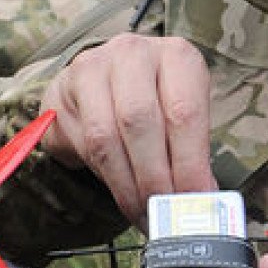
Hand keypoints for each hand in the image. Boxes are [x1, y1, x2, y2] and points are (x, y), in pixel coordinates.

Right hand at [39, 34, 214, 223]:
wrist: (105, 76)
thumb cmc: (157, 99)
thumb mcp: (184, 114)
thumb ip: (194, 153)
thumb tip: (204, 202)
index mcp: (177, 56)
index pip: (184, 113)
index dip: (189, 165)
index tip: (196, 202)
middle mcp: (133, 53)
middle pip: (140, 124)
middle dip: (155, 179)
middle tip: (165, 214)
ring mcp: (93, 68)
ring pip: (106, 138)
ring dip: (127, 186)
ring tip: (145, 213)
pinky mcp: (63, 90)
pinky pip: (83, 144)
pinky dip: (106, 178)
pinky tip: (123, 194)